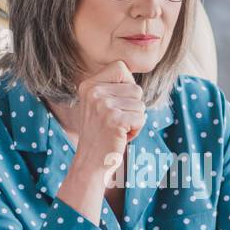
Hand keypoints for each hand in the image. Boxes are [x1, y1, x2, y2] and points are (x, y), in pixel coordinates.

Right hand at [72, 60, 145, 183]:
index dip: (128, 85)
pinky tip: (120, 137)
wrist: (90, 162)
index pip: (121, 67)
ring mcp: (103, 105)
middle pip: (136, 88)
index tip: (117, 103)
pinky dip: (136, 130)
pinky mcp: (114, 120)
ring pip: (140, 105)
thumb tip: (129, 69)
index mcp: (88, 85)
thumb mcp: (99, 104)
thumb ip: (112, 86)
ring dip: (135, 120)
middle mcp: (93, 92)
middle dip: (133, 108)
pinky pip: (141, 118)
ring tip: (117, 130)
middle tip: (116, 122)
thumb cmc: (101, 133)